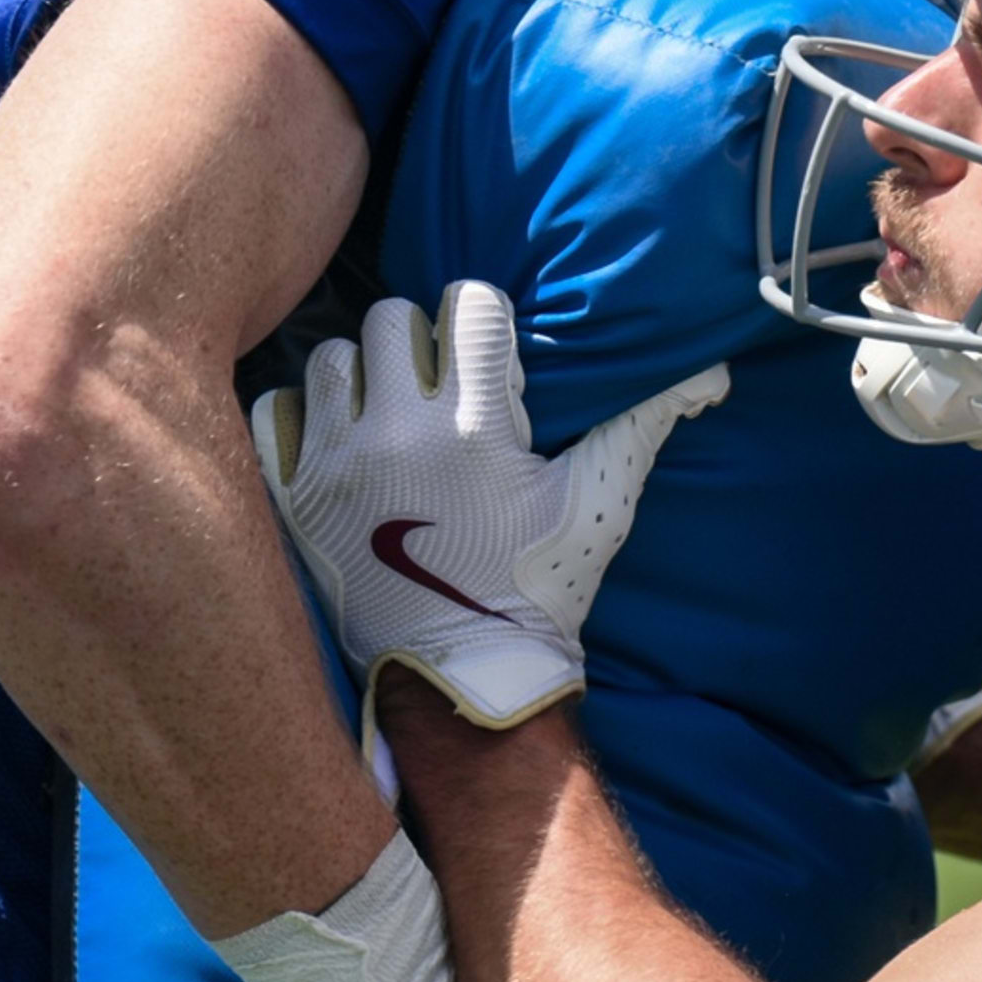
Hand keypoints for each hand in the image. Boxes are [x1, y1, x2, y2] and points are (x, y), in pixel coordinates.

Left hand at [249, 283, 727, 726]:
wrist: (464, 679)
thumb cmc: (540, 589)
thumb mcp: (599, 504)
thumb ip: (644, 424)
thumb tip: (708, 372)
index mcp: (476, 427)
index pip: (468, 303)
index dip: (483, 324)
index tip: (488, 364)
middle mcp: (399, 436)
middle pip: (392, 317)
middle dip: (420, 344)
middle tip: (437, 389)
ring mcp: (337, 467)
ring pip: (331, 356)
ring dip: (361, 376)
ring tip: (386, 416)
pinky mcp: (294, 500)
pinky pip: (272, 410)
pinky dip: (300, 416)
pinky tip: (335, 442)